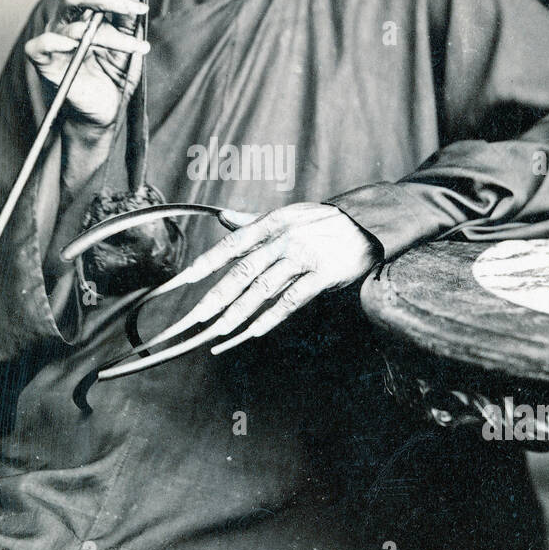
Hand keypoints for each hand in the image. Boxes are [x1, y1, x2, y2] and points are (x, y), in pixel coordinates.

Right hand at [24, 0, 149, 128]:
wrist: (104, 112)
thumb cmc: (113, 74)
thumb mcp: (129, 43)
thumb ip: (128, 15)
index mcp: (86, 12)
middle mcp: (67, 21)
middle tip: (137, 8)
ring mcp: (55, 41)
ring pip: (74, 26)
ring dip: (110, 35)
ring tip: (137, 47)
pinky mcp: (45, 63)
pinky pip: (42, 45)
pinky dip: (56, 42)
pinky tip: (76, 45)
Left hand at [138, 202, 380, 355]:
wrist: (367, 222)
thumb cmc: (321, 222)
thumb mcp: (286, 216)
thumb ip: (252, 222)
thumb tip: (222, 217)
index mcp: (270, 224)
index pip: (231, 245)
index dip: (205, 264)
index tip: (181, 281)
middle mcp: (283, 239)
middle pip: (242, 272)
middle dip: (214, 298)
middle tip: (192, 319)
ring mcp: (303, 257)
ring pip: (263, 289)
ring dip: (238, 314)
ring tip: (216, 333)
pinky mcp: (323, 274)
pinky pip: (292, 300)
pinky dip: (272, 317)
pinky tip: (254, 331)